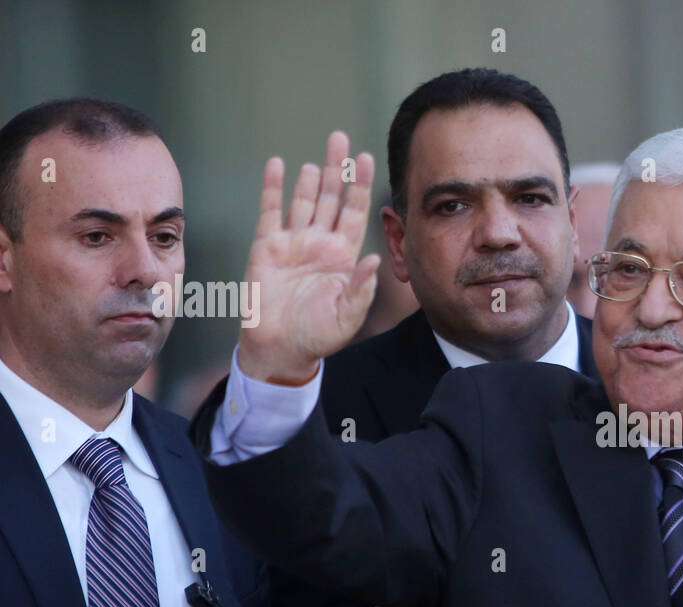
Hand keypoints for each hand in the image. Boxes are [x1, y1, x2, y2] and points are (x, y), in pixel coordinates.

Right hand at [238, 131, 380, 382]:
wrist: (280, 348)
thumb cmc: (317, 336)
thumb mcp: (347, 317)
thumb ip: (361, 289)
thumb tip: (374, 259)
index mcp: (344, 256)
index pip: (355, 212)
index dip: (360, 185)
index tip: (366, 158)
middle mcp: (320, 243)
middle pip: (331, 198)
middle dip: (337, 168)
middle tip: (340, 138)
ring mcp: (293, 242)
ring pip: (303, 200)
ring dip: (311, 178)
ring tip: (319, 158)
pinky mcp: (266, 246)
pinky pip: (270, 212)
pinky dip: (272, 188)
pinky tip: (276, 165)